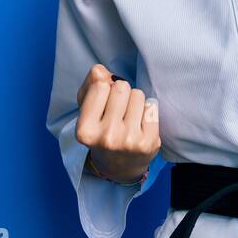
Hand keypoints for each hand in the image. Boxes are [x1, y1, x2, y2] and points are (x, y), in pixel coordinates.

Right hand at [75, 64, 160, 182]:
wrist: (119, 166)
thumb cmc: (102, 130)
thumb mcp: (87, 109)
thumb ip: (91, 84)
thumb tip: (101, 70)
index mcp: (84, 130)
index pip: (101, 86)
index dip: (104, 89)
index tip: (103, 104)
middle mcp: (106, 137)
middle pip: (122, 88)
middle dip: (121, 93)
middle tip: (118, 111)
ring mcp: (129, 141)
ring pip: (138, 94)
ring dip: (135, 101)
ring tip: (129, 118)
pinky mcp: (149, 142)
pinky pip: (152, 105)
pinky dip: (148, 109)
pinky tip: (141, 124)